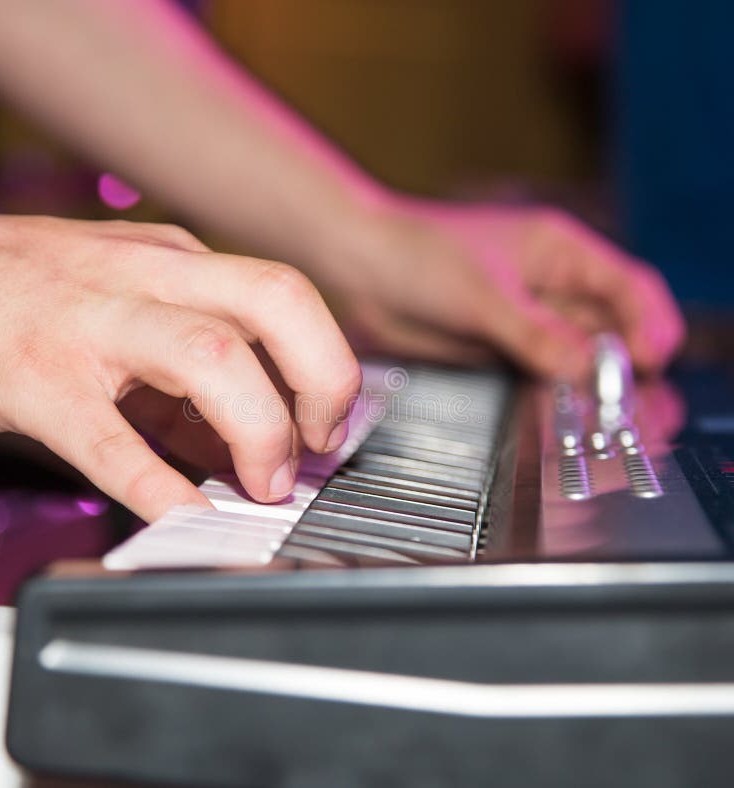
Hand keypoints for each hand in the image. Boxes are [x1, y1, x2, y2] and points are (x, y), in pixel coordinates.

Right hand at [0, 202, 360, 520]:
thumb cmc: (16, 300)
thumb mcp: (120, 317)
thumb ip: (183, 383)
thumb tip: (241, 449)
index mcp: (172, 266)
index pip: (283, 297)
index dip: (325, 365)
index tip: (329, 425)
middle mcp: (144, 280)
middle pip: (276, 299)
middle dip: (323, 376)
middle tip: (320, 442)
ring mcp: (89, 323)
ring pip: (211, 354)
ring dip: (260, 428)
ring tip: (265, 483)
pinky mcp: (35, 378)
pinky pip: (112, 440)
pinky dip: (160, 487)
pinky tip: (187, 520)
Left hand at [332, 198, 683, 378]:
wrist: (365, 270)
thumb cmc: (419, 254)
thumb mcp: (485, 295)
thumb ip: (537, 333)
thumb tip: (582, 368)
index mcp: (559, 251)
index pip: (628, 288)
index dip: (647, 325)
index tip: (650, 362)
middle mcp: (550, 285)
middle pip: (610, 326)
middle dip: (627, 363)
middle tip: (639, 404)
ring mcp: (527, 317)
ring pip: (578, 354)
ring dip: (594, 382)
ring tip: (612, 415)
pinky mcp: (502, 344)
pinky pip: (543, 370)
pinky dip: (558, 390)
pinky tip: (568, 409)